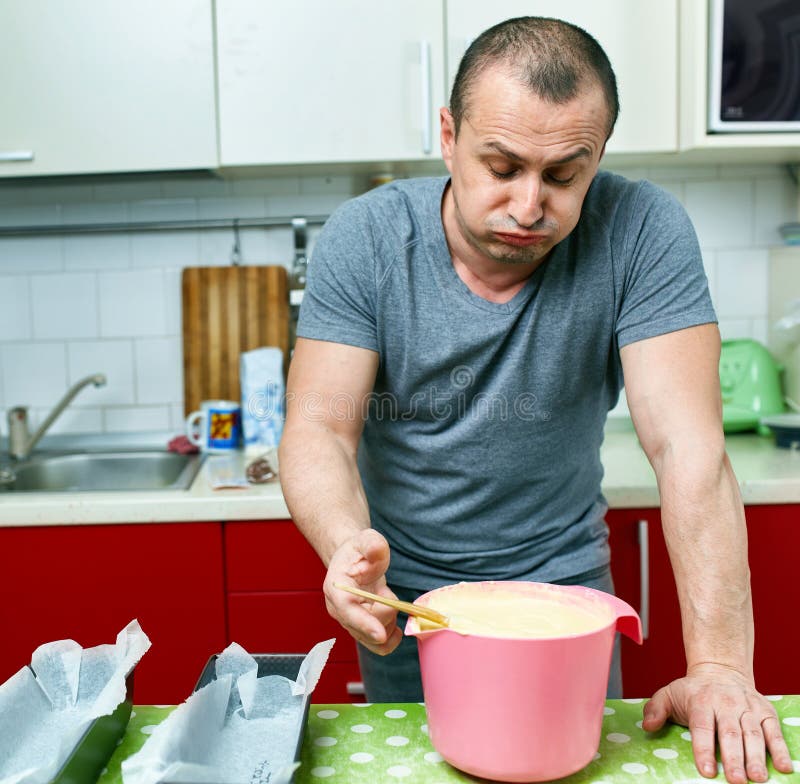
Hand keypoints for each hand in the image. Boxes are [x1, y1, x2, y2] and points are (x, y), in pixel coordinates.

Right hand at [322, 528, 402, 655]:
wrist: (354, 561)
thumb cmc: (358, 551)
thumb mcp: (367, 539)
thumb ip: (372, 545)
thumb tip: (377, 551)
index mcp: (336, 587)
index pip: (347, 609)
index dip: (364, 623)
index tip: (381, 634)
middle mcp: (339, 610)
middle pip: (363, 628)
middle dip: (385, 615)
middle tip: (387, 594)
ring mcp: (350, 622)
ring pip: (373, 638)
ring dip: (389, 622)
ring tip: (386, 598)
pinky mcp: (361, 630)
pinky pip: (378, 645)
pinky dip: (392, 637)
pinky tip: (397, 623)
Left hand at [642, 664, 792, 783]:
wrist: (720, 669)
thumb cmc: (693, 690)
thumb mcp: (669, 693)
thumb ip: (656, 709)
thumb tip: (647, 725)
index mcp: (701, 701)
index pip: (702, 727)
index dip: (704, 749)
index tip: (706, 771)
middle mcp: (726, 704)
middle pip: (730, 733)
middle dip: (733, 758)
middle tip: (735, 780)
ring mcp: (747, 707)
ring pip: (753, 734)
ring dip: (756, 757)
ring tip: (757, 778)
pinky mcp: (765, 711)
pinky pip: (774, 731)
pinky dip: (780, 748)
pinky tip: (783, 766)